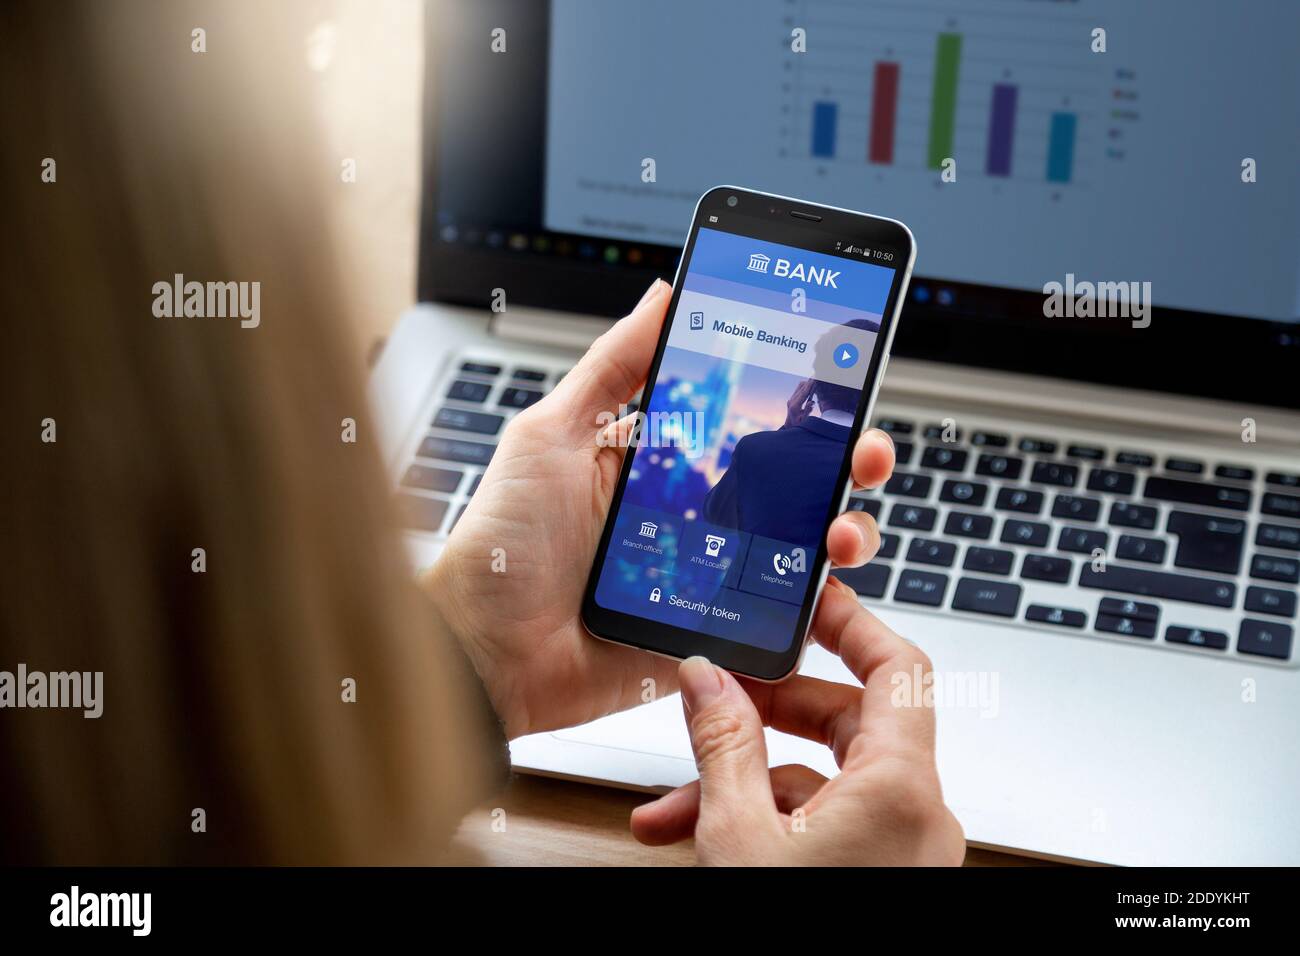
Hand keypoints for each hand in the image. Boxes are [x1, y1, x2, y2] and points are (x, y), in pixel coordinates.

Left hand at [423, 279, 896, 738]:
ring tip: (841, 529)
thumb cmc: (502, 543)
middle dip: (844, 462)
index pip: (744, 419)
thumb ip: (613, 367)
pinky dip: (812, 602)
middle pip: (789, 481)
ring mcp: (703, 572)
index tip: (838, 383)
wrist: (483, 654)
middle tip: (865, 453)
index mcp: (656, 458)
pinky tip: (823, 586)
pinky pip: (775, 614)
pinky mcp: (707, 629)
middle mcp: (688, 511)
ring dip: (841, 530)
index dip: (796, 404)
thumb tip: (664, 292)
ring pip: (798, 546)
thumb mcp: (551, 434)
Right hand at [630, 580, 965, 865]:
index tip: (807, 595)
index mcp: (902, 788)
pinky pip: (822, 822)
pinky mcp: (877, 873)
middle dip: (768, 708)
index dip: (852, 621)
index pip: (899, 667)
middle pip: (849, 719)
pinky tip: (694, 830)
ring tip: (673, 801)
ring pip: (822, 778)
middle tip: (716, 691)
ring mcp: (899, 847)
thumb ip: (722, 743)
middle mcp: (915, 813)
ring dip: (744, 777)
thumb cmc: (799, 940)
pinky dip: (762, 818)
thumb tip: (707, 678)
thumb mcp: (740, 837)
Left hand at [782, 378, 814, 428]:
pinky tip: (811, 385)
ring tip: (814, 380)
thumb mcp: (804, 420)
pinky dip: (805, 386)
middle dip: (809, 382)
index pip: (803, 393)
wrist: (789, 426)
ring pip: (799, 387)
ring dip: (807, 383)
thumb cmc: (798, 425)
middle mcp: (791, 401)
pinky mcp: (792, 398)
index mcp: (794, 406)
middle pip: (801, 388)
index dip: (809, 386)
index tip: (814, 380)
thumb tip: (811, 402)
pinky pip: (799, 389)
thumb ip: (807, 411)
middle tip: (816, 376)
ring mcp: (791, 399)